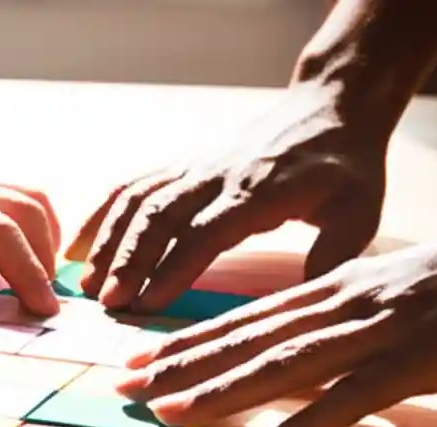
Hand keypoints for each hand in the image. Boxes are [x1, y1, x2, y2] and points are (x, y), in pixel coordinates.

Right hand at [65, 82, 386, 312]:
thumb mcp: (357, 215)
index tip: (146, 303)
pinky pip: (134, 186)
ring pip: (139, 200)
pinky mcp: (183, 165)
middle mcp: (217, 176)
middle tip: (107, 303)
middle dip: (128, 260)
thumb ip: (328, 260)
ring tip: (87, 284)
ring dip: (109, 241)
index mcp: (258, 193)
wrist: (332, 108)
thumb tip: (299, 309)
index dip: (173, 268)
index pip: (205, 233)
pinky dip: (101, 215)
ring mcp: (195, 167)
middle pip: (160, 216)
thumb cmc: (346, 168)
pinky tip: (78, 247)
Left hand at [114, 208, 436, 426]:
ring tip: (171, 416)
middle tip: (126, 389)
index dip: (189, 341)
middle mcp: (340, 306)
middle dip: (182, 365)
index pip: (245, 318)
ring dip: (221, 392)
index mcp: (333, 290)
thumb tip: (294, 354)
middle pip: (246, 338)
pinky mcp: (416, 362)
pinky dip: (306, 425)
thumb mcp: (385, 294)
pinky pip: (352, 399)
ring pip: (283, 364)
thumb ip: (336, 320)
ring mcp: (376, 333)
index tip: (142, 361)